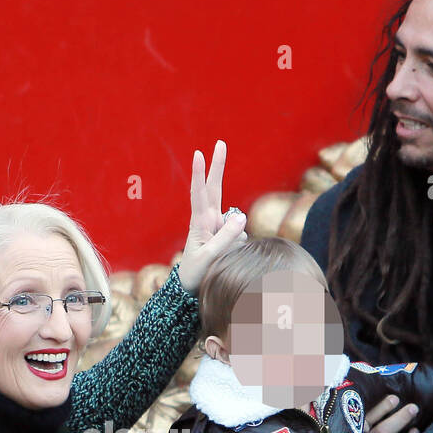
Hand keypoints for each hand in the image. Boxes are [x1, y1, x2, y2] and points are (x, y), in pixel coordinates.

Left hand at [177, 140, 247, 291]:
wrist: (191, 289)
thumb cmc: (196, 273)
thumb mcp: (210, 257)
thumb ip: (225, 238)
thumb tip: (242, 217)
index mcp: (200, 223)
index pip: (200, 194)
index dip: (199, 174)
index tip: (198, 154)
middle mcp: (209, 220)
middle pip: (214, 189)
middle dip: (217, 167)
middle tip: (220, 143)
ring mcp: (218, 228)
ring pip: (236, 223)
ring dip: (232, 240)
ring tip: (217, 260)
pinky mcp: (227, 237)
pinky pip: (241, 238)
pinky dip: (238, 248)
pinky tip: (227, 261)